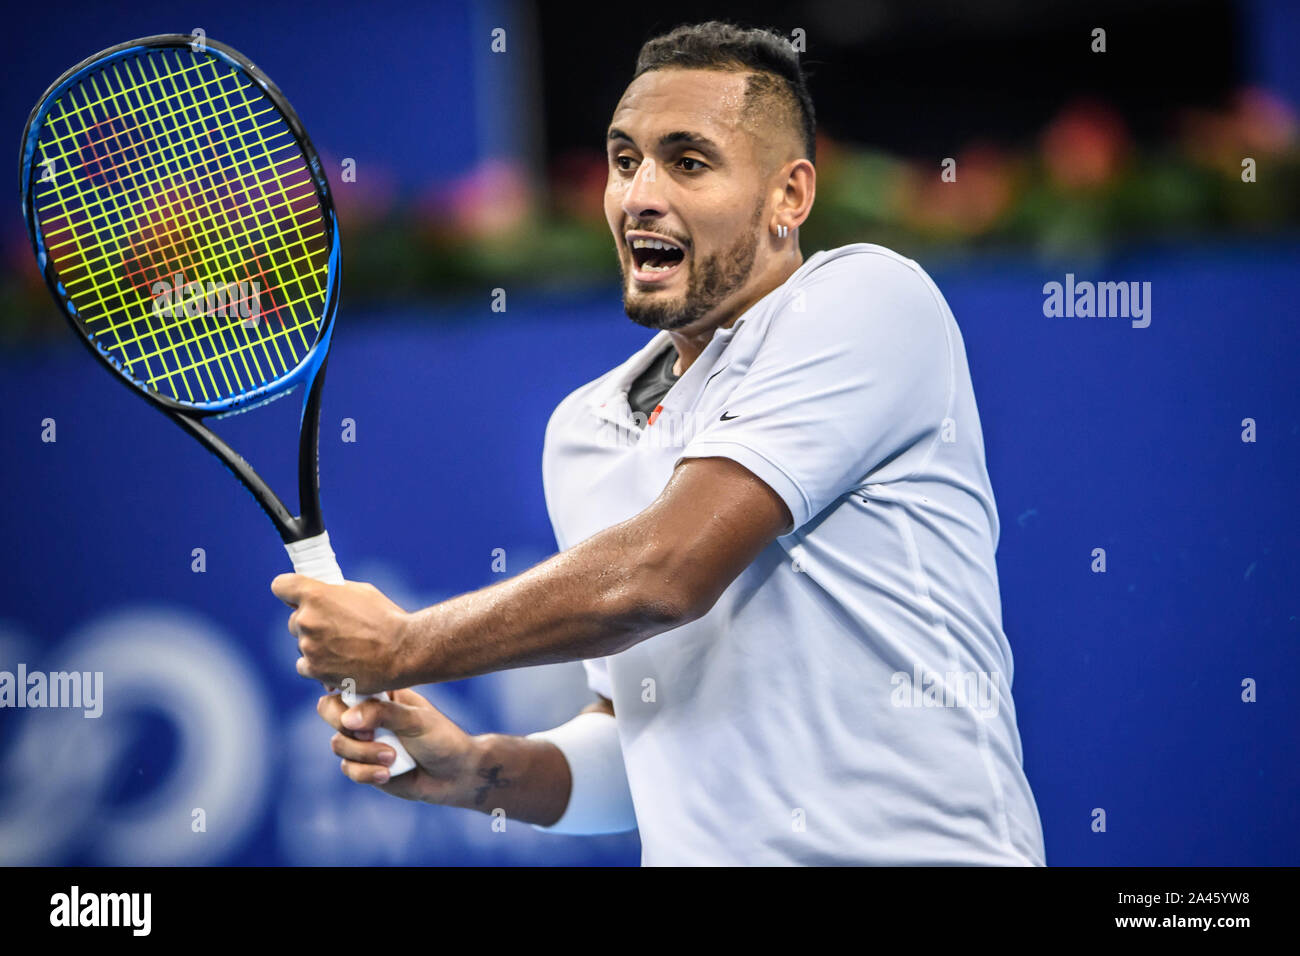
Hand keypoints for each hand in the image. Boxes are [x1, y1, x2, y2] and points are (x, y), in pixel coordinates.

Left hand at [271, 574, 411, 692]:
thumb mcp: (361, 592)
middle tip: (335, 627)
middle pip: (294, 620)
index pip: (281, 586)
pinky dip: (318, 666)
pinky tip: (338, 662)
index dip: (289, 591)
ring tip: (345, 648)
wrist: (403, 651)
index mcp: (316, 594)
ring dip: (316, 645)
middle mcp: (307, 620)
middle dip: (311, 622)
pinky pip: (305, 666)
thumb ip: (335, 593)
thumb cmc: (387, 619)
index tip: (295, 596)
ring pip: (302, 644)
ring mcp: (309, 647)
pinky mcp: (314, 670)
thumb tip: (324, 595)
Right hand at [317, 687, 480, 804]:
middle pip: (329, 711)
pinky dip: (366, 773)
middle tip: (369, 734)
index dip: (339, 690)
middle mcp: (367, 714)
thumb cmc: (441, 739)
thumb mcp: (417, 720)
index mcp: (381, 692)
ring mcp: (364, 740)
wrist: (454, 775)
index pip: (347, 682)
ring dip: (363, 753)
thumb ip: (383, 714)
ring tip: (392, 757)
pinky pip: (349, 768)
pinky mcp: (364, 766)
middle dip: (343, 725)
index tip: (351, 704)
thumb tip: (347, 719)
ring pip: (339, 743)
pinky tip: (387, 775)